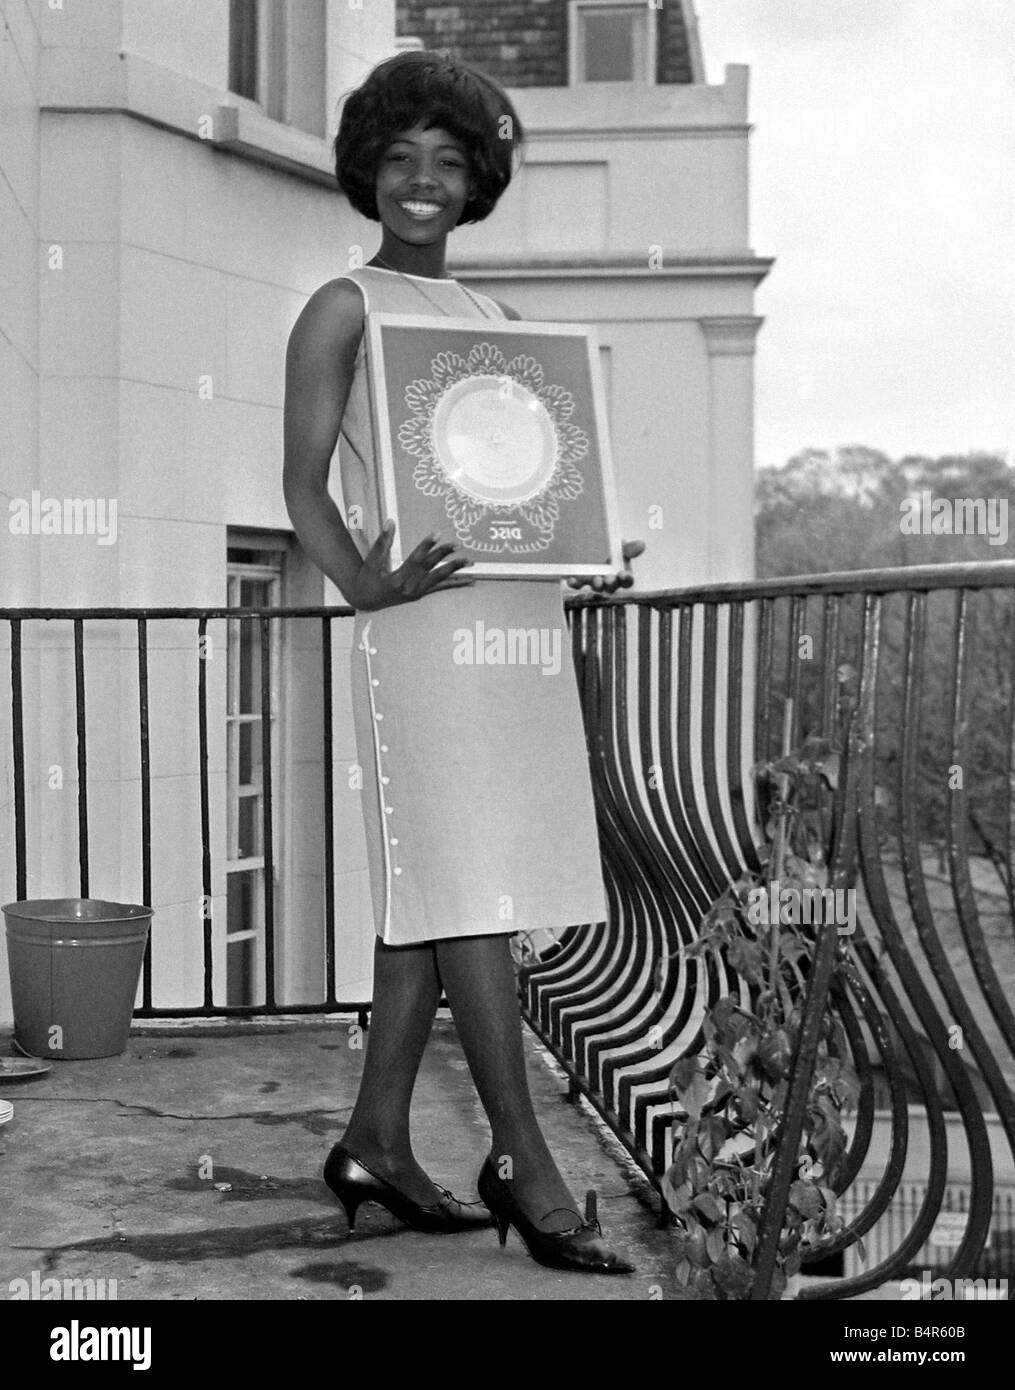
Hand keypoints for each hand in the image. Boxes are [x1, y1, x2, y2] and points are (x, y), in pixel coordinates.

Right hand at [347, 521, 474, 611]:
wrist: (364, 600)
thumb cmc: (366, 579)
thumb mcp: (371, 561)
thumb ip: (382, 542)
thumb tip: (390, 522)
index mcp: (396, 580)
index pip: (415, 560)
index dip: (426, 546)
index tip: (436, 534)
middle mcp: (409, 588)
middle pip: (430, 569)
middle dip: (444, 556)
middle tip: (457, 544)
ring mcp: (416, 593)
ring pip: (439, 581)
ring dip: (456, 572)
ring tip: (471, 564)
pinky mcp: (419, 595)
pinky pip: (440, 588)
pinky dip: (455, 584)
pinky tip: (470, 580)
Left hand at [566, 538, 644, 593]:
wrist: (598, 547)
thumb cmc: (615, 550)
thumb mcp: (624, 547)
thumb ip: (631, 547)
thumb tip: (641, 544)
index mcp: (623, 576)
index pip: (627, 581)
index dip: (626, 579)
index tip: (624, 574)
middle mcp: (610, 582)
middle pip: (612, 587)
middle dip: (610, 583)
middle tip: (609, 579)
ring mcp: (596, 582)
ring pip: (597, 587)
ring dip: (596, 585)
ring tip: (596, 580)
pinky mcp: (583, 580)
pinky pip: (579, 584)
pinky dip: (575, 583)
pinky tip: (571, 580)